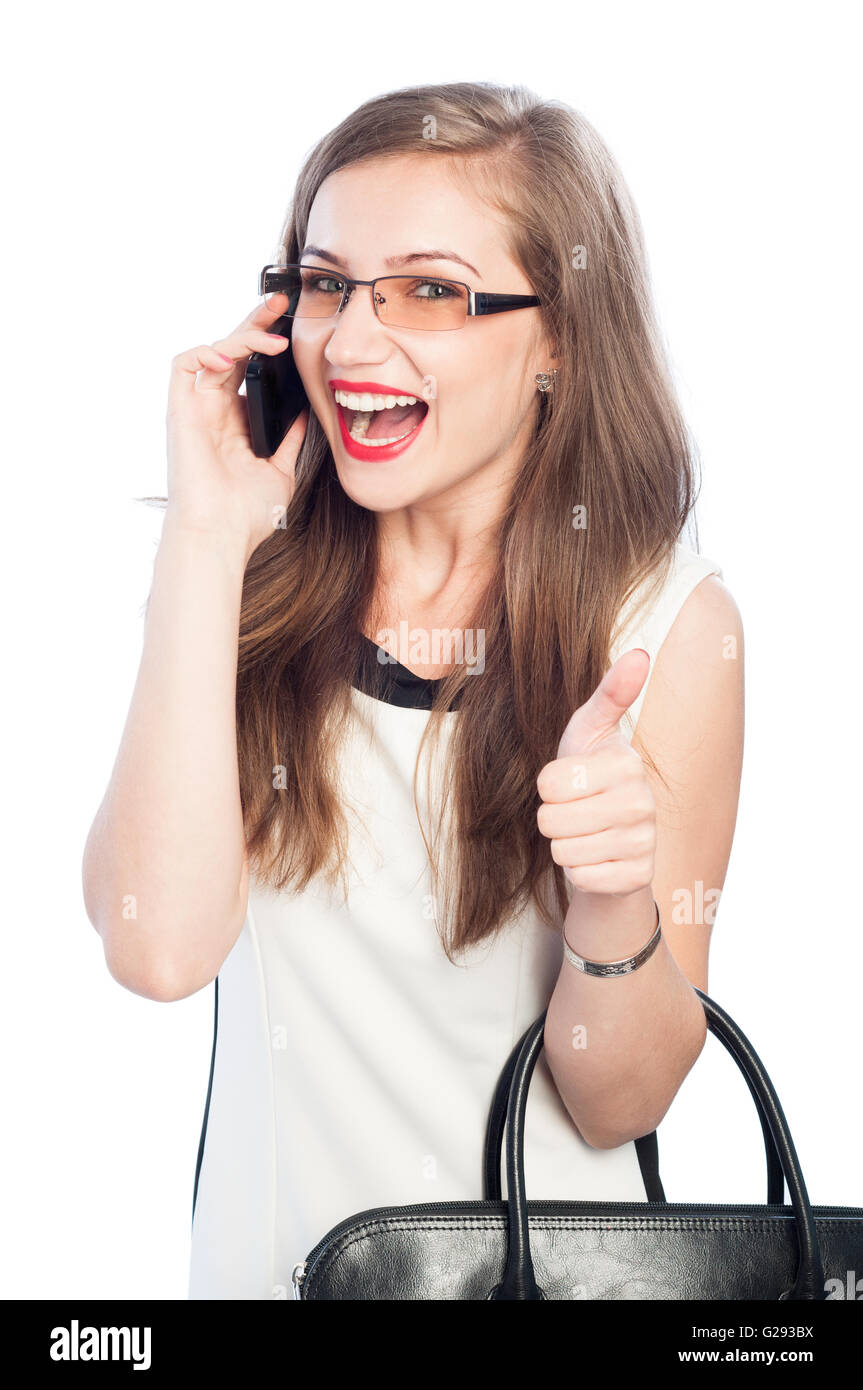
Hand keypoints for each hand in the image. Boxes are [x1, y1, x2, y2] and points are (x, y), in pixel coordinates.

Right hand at [165, 291, 307, 561]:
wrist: (221, 534)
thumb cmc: (245, 514)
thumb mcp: (280, 470)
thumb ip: (290, 441)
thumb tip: (308, 414)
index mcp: (236, 421)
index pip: (250, 369)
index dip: (267, 344)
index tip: (294, 327)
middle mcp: (214, 410)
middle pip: (232, 352)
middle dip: (255, 323)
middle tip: (281, 304)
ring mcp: (196, 409)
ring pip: (213, 352)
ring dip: (241, 337)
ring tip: (272, 340)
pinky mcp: (179, 411)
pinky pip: (184, 365)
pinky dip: (205, 352)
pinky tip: (230, 357)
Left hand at [536, 649, 654, 896]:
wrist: (617, 843)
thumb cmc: (592, 779)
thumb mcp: (591, 733)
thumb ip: (610, 694)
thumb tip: (640, 653)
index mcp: (627, 764)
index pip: (548, 782)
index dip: (549, 786)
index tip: (572, 783)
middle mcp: (643, 803)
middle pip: (551, 819)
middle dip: (553, 818)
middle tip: (576, 812)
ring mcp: (643, 844)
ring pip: (562, 850)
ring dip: (565, 845)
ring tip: (587, 834)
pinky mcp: (637, 878)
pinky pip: (579, 878)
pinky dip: (580, 871)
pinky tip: (599, 858)